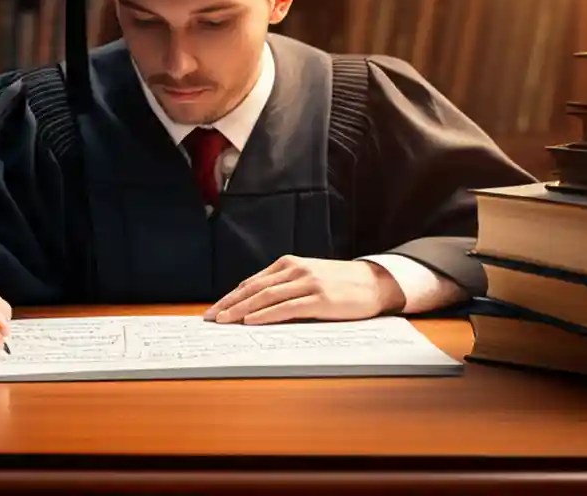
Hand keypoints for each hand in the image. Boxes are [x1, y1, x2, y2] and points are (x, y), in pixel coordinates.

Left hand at [204, 255, 406, 324]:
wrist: (375, 283)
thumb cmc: (340, 284)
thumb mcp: (308, 278)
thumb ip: (284, 286)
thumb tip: (254, 304)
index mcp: (289, 264)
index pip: (252, 282)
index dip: (231, 297)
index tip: (214, 309)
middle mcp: (295, 270)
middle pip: (254, 289)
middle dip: (230, 304)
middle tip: (211, 318)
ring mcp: (307, 283)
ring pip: (266, 297)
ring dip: (242, 310)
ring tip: (224, 321)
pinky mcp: (320, 299)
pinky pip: (287, 307)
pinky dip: (266, 314)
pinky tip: (251, 321)